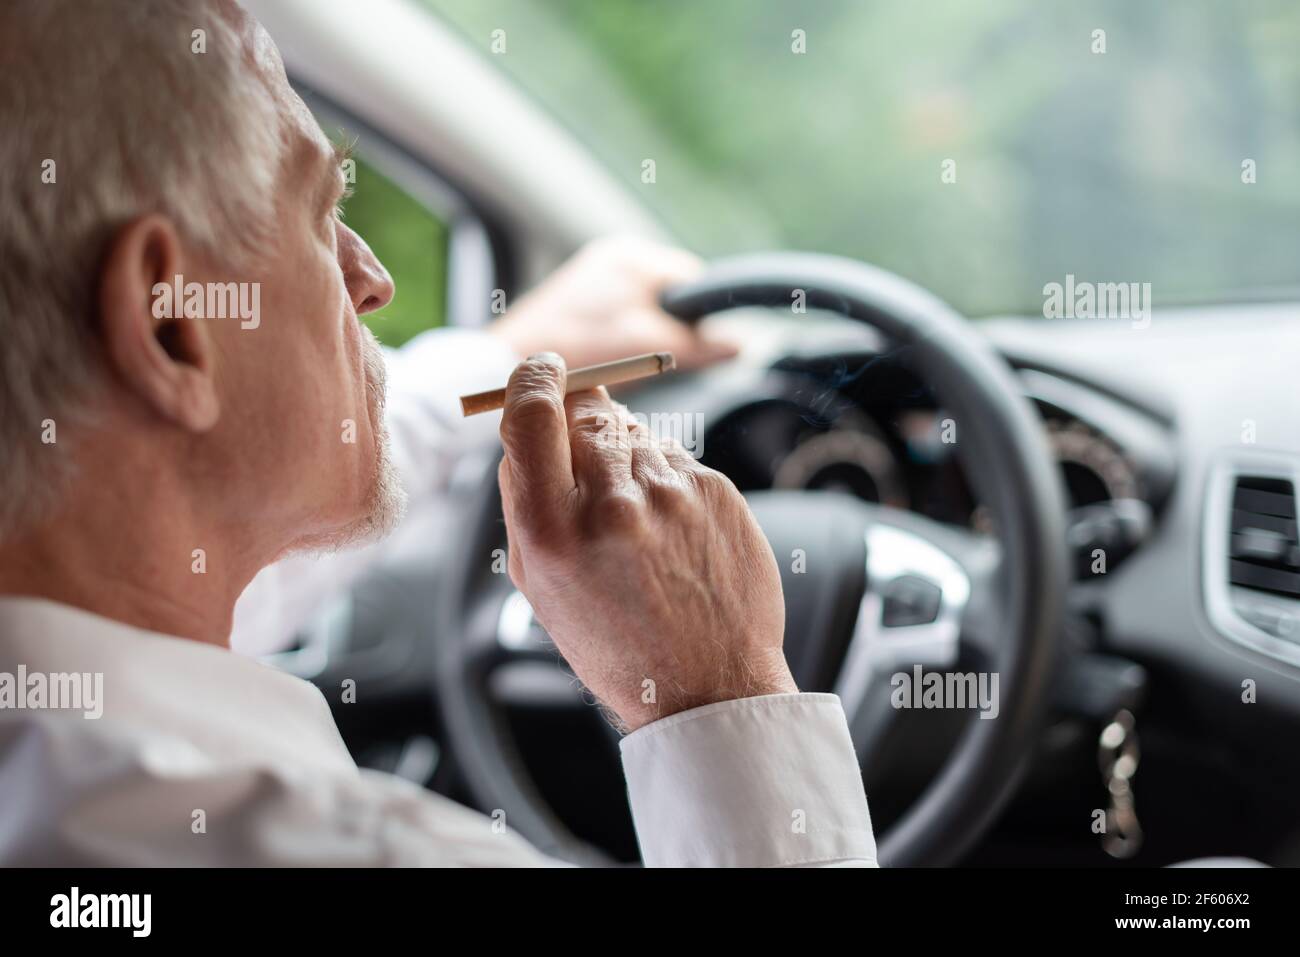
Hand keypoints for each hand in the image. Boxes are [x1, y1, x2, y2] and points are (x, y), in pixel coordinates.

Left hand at [490, 235, 737, 370]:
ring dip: (647, 332)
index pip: (691, 280)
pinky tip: (609, 354)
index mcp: (633, 256)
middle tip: (654, 357)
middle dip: (671, 325)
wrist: (514, 359)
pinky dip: (625, 333)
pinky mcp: (581, 296)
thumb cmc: (579, 347)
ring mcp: (595, 274)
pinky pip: (622, 312)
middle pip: (669, 293)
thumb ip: (698, 344)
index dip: (699, 316)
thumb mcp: (647, 345)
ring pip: (645, 305)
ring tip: (627, 356)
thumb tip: (740, 345)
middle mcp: (615, 256)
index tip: (692, 347)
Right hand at [497, 353, 795, 731]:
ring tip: (632, 519)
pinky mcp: (715, 491)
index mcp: (552, 530)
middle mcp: (611, 503)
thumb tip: (526, 427)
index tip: (541, 370)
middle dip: (579, 418)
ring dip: (623, 455)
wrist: (708, 682)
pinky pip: (674, 456)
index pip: (532, 410)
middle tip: (584, 455)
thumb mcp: (539, 582)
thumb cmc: (614, 640)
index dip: (533, 377)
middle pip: (585, 408)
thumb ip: (524, 500)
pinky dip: (663, 478)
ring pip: (633, 430)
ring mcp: (670, 494)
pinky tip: (667, 528)